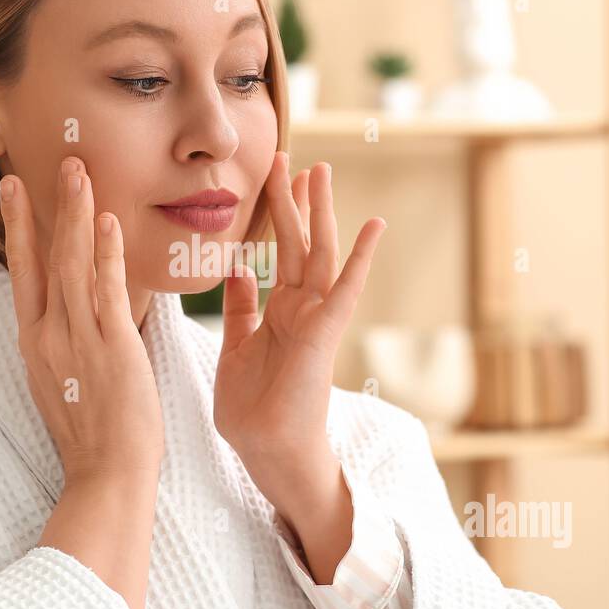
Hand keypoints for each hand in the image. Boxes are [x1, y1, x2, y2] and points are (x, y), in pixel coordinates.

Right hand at [0, 156, 165, 485]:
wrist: (106, 476)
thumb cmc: (94, 438)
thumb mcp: (64, 385)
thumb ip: (65, 346)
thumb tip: (74, 320)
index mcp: (36, 344)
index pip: (23, 274)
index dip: (19, 229)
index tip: (13, 191)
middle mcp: (49, 336)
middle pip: (45, 259)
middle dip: (49, 207)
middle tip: (57, 163)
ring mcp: (78, 340)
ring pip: (72, 265)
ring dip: (76, 215)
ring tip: (79, 172)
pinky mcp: (111, 348)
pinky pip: (106, 291)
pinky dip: (106, 254)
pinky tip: (107, 221)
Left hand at [213, 151, 385, 525]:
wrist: (267, 451)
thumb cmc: (252, 410)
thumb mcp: (235, 348)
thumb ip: (241, 310)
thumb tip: (240, 271)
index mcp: (279, 312)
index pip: (279, 253)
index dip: (278, 215)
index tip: (277, 177)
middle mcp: (300, 310)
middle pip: (299, 244)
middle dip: (296, 201)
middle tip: (294, 158)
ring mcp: (314, 319)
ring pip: (318, 254)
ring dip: (319, 213)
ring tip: (320, 171)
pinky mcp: (324, 333)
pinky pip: (345, 288)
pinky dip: (359, 257)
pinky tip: (373, 224)